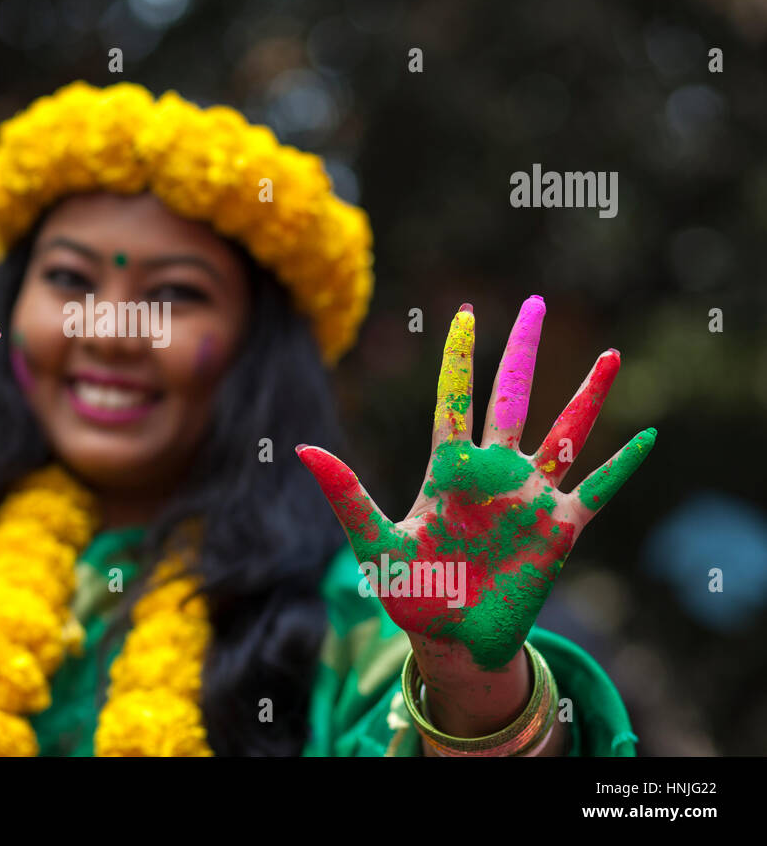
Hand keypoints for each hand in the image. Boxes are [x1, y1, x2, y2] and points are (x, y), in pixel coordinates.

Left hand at [297, 296, 655, 671]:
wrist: (452, 642)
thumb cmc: (411, 593)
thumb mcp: (373, 543)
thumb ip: (345, 494)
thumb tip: (300, 447)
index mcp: (448, 470)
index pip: (455, 400)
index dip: (460, 357)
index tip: (466, 313)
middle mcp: (493, 474)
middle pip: (513, 399)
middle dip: (523, 352)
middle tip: (536, 302)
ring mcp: (529, 499)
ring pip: (564, 434)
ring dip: (587, 396)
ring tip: (611, 355)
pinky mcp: (558, 531)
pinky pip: (596, 490)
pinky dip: (620, 466)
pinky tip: (644, 437)